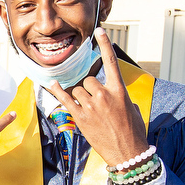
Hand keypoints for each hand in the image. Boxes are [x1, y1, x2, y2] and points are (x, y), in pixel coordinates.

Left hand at [44, 28, 148, 167]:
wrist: (128, 153)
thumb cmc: (132, 130)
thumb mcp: (130, 108)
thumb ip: (118, 95)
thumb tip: (108, 92)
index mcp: (119, 90)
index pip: (110, 62)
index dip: (105, 44)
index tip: (99, 31)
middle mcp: (104, 95)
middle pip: (88, 80)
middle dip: (89, 88)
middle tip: (96, 103)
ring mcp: (91, 107)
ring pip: (77, 90)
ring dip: (80, 96)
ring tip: (89, 110)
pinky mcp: (81, 118)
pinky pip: (65, 100)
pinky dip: (57, 92)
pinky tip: (52, 84)